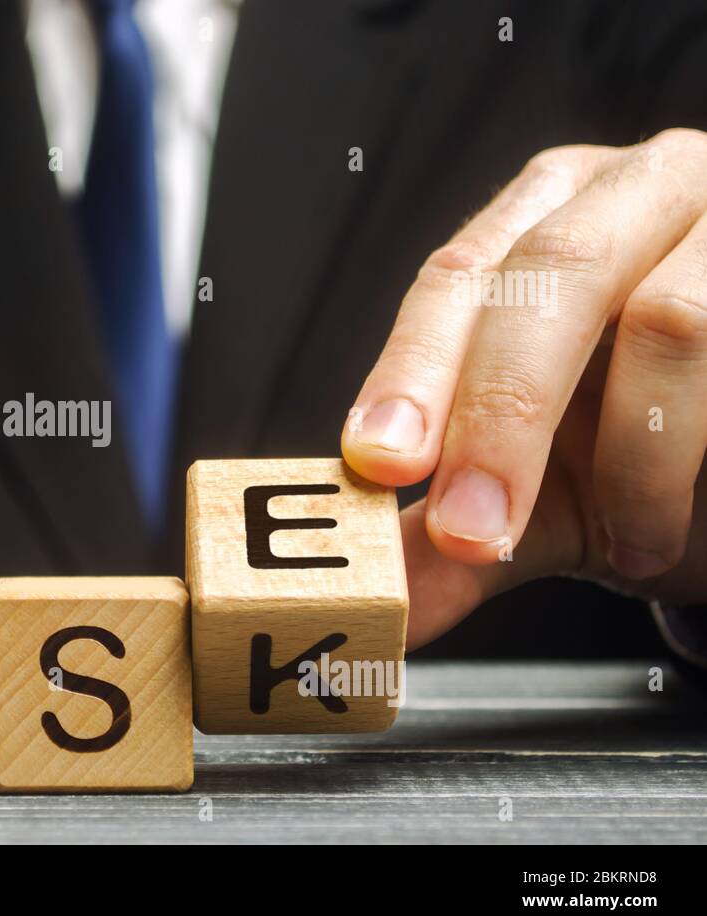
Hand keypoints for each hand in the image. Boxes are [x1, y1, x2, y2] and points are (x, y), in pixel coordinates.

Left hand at [340, 129, 706, 649]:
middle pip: (554, 269)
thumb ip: (456, 537)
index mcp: (544, 219)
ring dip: (637, 459)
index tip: (383, 463)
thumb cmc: (654, 449)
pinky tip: (694, 512)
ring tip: (633, 545)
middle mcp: (636, 190)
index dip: (414, 369)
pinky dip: (705, 459)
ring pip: (671, 318)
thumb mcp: (547, 496)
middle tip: (472, 527)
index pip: (459, 277)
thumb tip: (371, 597)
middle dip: (502, 411)